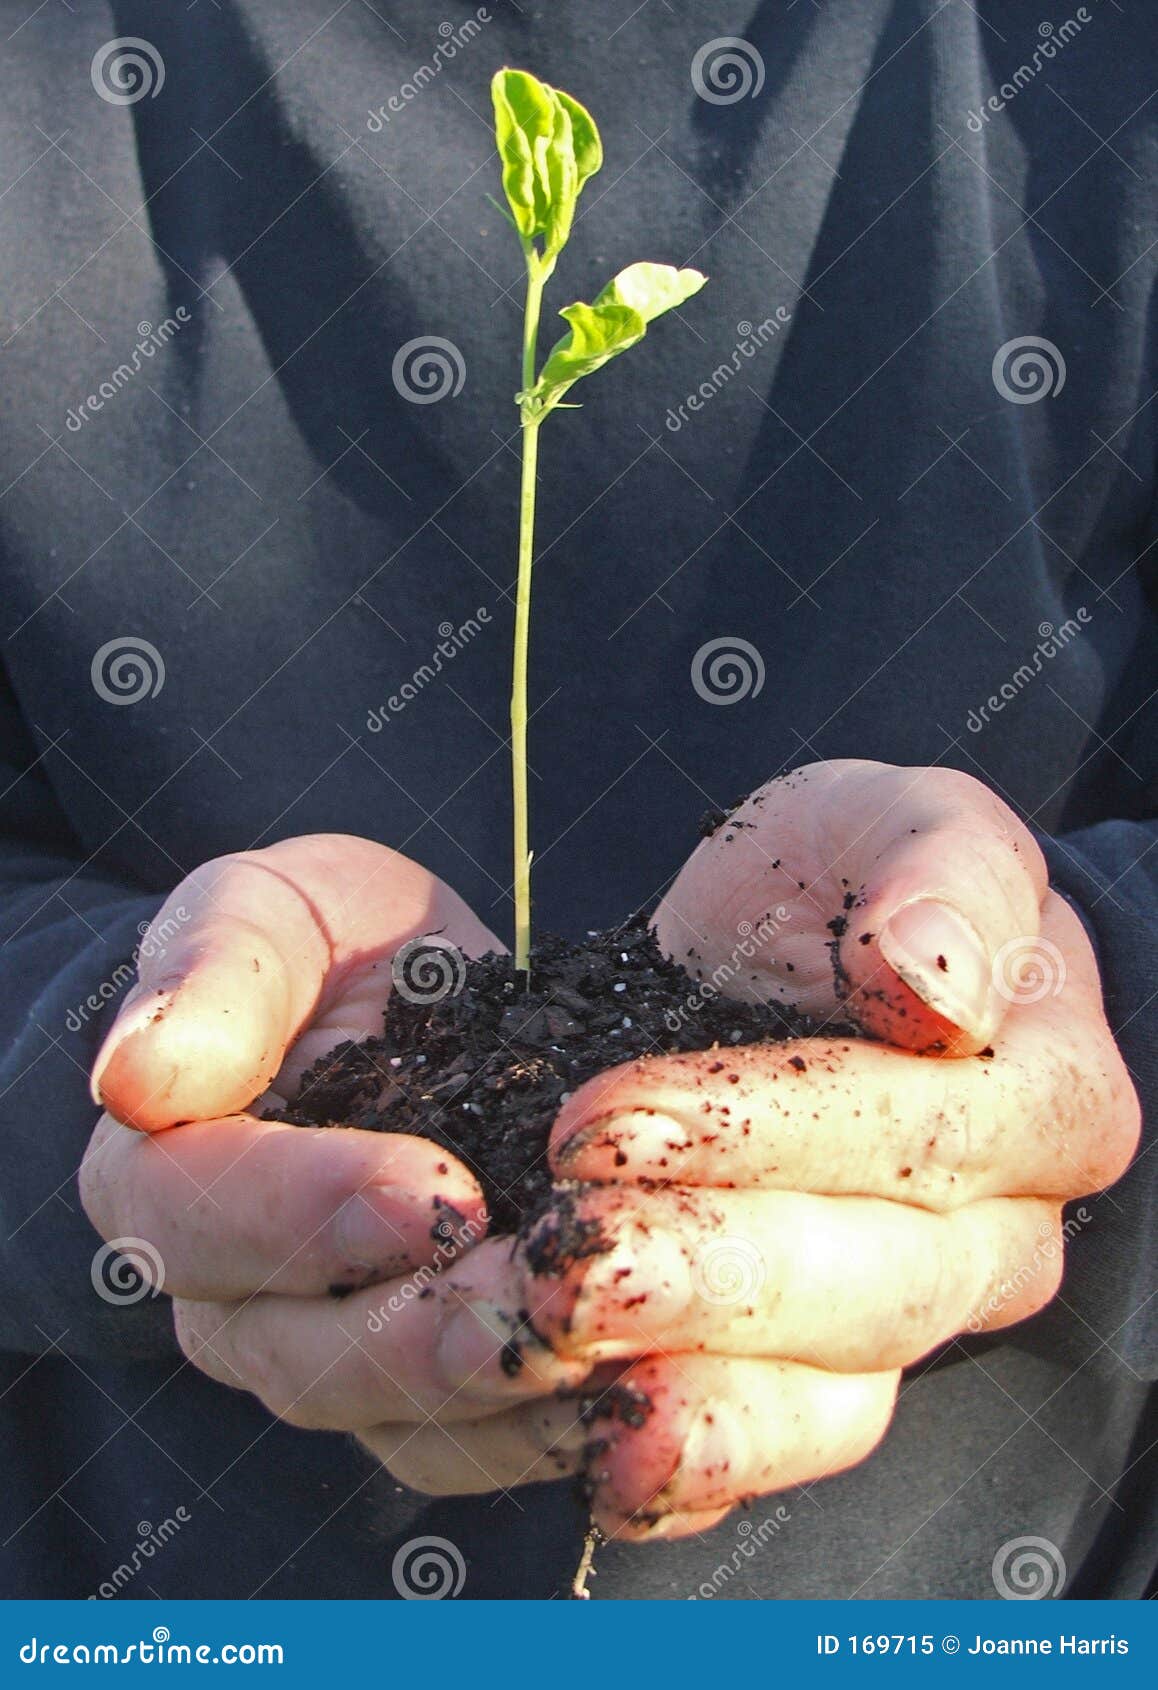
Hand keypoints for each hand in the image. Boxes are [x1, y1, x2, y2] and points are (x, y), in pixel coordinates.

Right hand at [81, 836, 595, 1432]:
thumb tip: (137, 1077)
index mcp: (168, 1173)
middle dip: (418, 1335)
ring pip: (389, 1422)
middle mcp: (236, 1292)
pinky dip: (549, 1432)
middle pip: (294, 1353)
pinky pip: (473, 1444)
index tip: (435, 1191)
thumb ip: (212, 971)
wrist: (417, 997)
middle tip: (531, 1299)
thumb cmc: (321, 945)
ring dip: (494, 1401)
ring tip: (594, 1361)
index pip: (199, 1216)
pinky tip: (630, 1396)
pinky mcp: (432, 1389)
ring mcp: (332, 1353)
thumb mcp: (266, 910)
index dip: (310, 1214)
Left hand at [357, 764, 1138, 1539]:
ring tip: (568, 1362)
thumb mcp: (905, 824)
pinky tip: (594, 1456)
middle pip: (879, 1283)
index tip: (600, 1115)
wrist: (801, 966)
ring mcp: (909, 1319)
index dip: (766, 1132)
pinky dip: (690, 1466)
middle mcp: (997, 1235)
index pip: (925, 1135)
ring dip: (695, 1396)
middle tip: (566, 1258)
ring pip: (835, 1393)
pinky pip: (776, 1447)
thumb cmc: (859, 887)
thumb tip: (933, 980)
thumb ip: (943, 872)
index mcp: (1045, 1099)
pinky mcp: (818, 1373)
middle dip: (710, 1271)